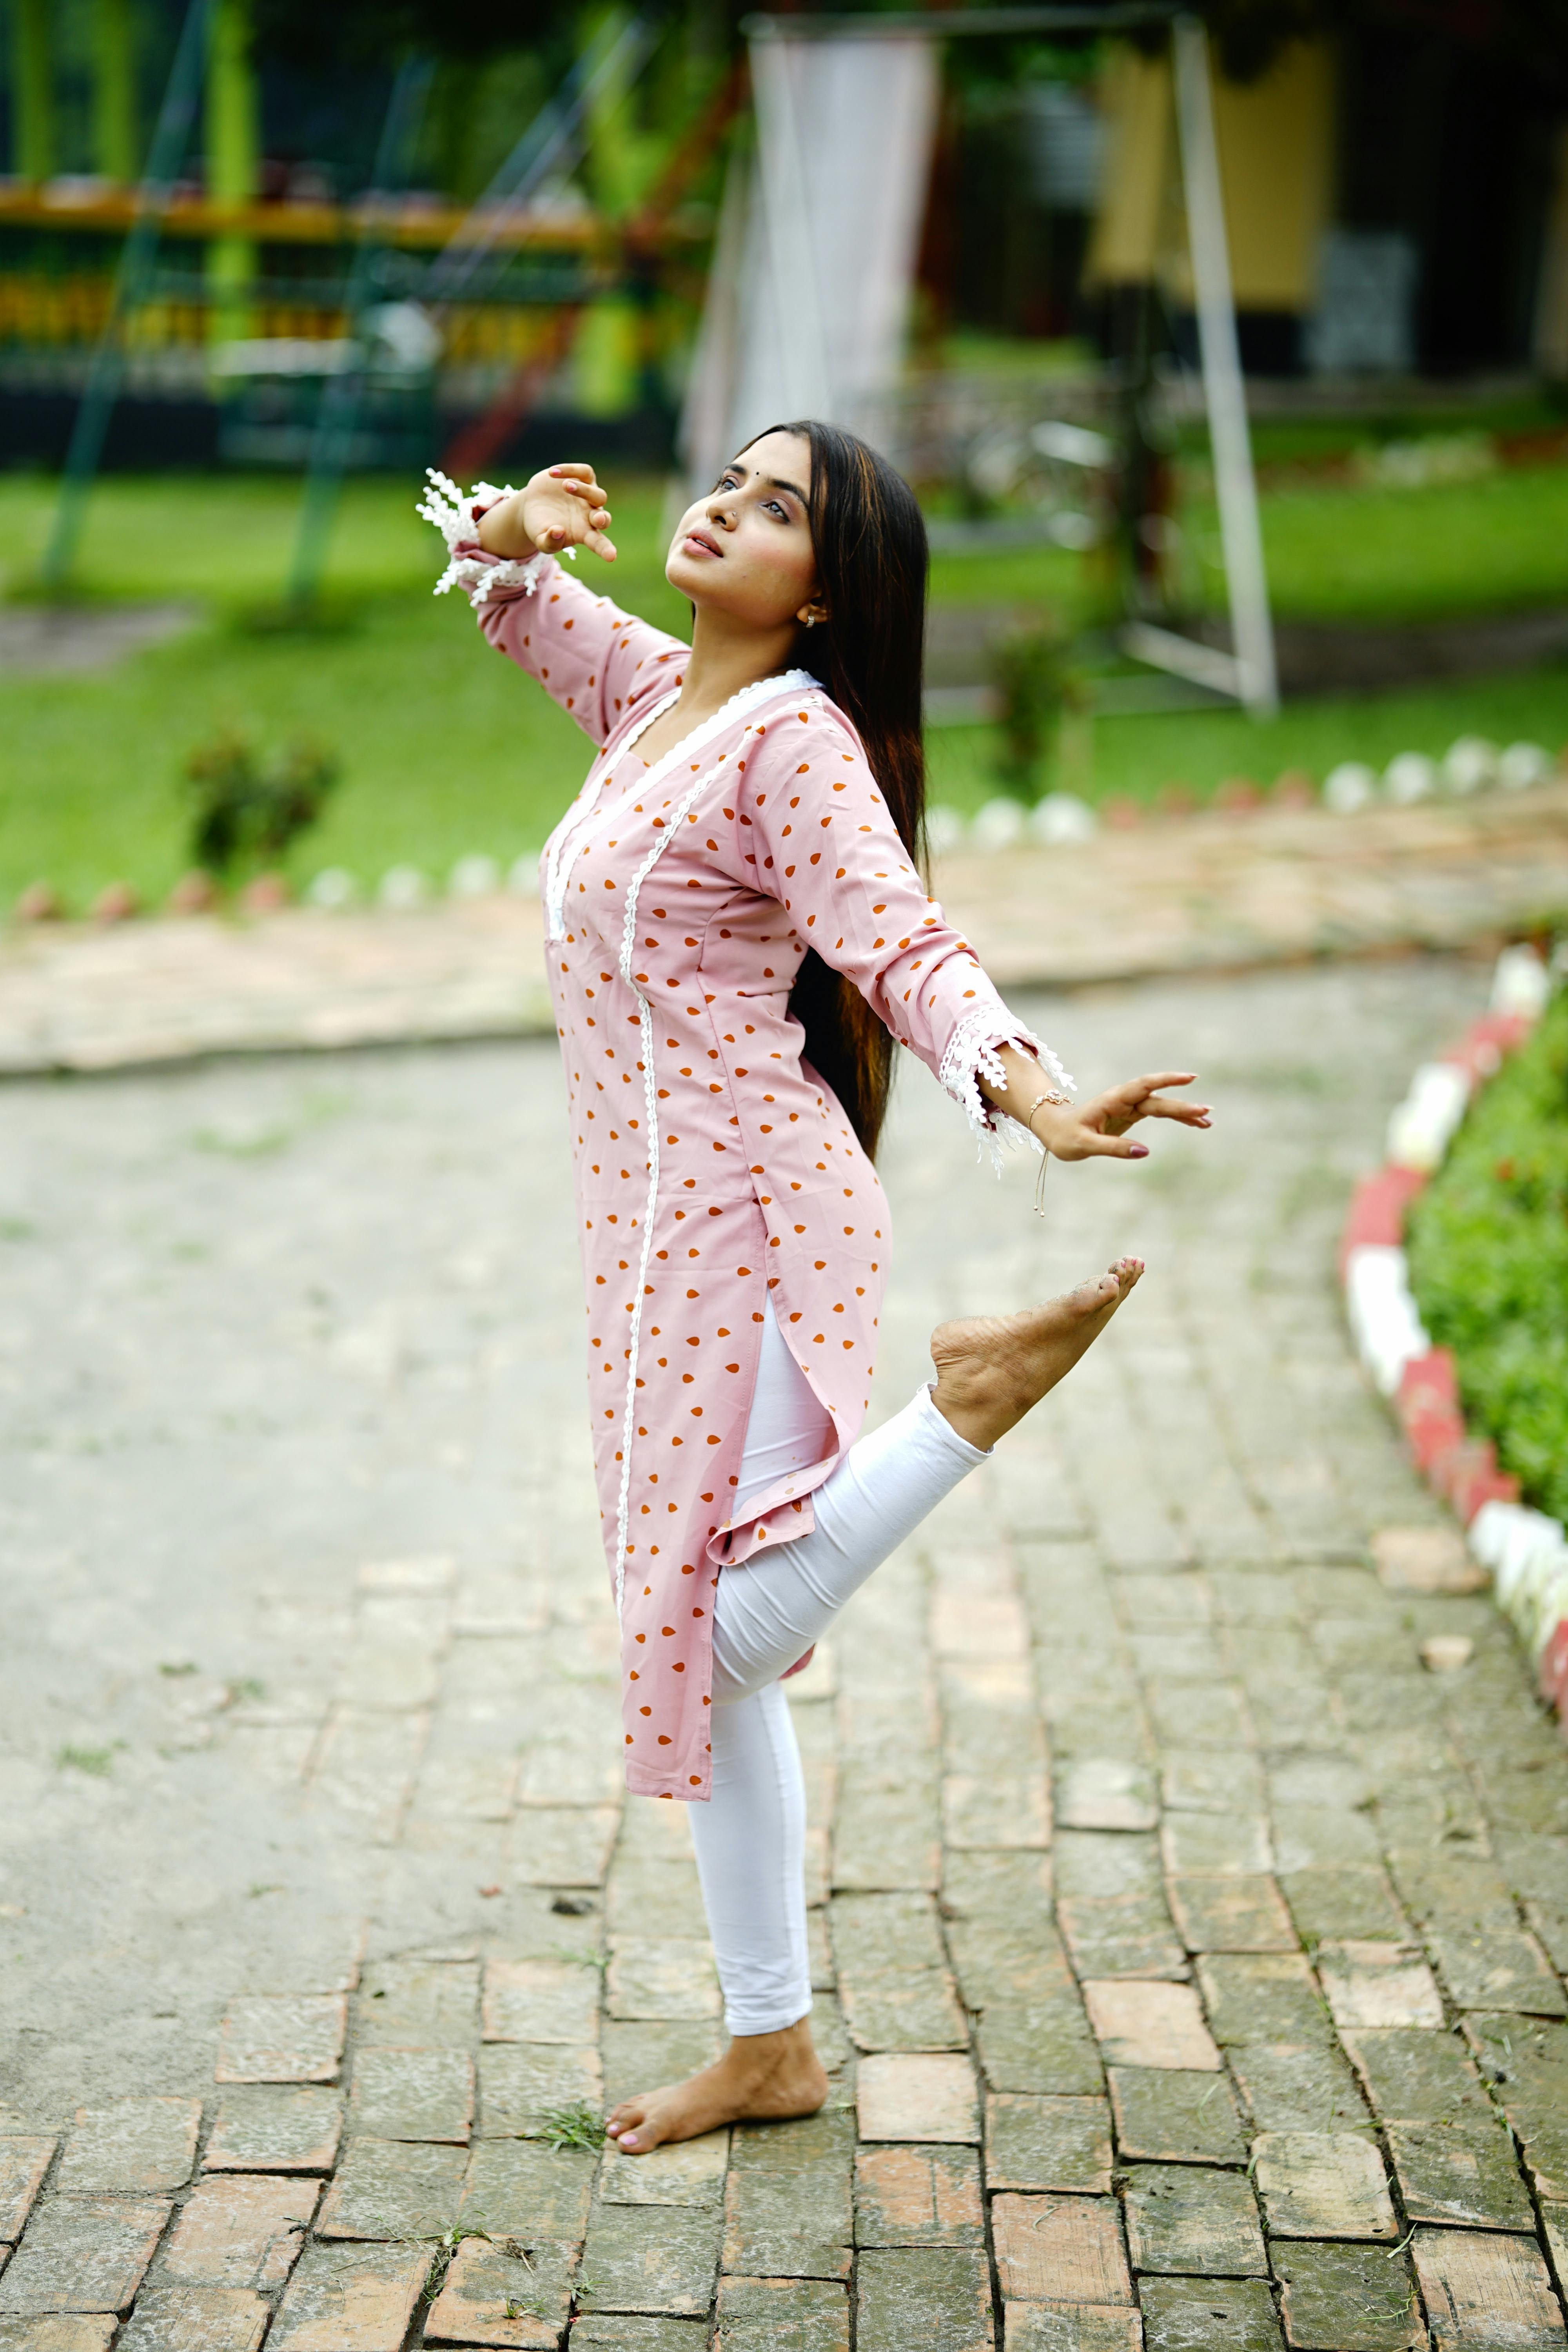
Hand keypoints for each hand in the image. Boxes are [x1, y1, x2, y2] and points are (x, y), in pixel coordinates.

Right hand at [478, 463, 617, 564]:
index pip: (598, 543)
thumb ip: (549, 541)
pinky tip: (552, 473)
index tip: (611, 556)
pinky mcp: (582, 478)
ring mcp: (588, 496)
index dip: (605, 549)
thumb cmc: (540, 526)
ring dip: (584, 491)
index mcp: (584, 534)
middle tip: (597, 519)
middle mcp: (590, 515)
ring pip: (598, 495)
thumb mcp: (541, 539)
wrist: (532, 505)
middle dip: (602, 519)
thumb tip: (558, 532)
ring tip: (565, 487)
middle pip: (604, 518)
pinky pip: (584, 472)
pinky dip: (571, 471)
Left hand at [1030, 1071, 1211, 1162]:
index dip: (1166, 1080)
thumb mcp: (1085, 1145)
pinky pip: (1159, 1114)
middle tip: (1206, 1113)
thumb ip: (1113, 1148)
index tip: (1189, 1078)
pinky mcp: (1132, 1115)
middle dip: (1182, 1106)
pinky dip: (1176, 1118)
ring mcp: (1130, 1107)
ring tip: (1208, 1121)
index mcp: (1112, 1100)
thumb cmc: (1066, 1136)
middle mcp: (1124, 1099)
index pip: (1143, 1086)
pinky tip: (1195, 1125)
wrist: (1055, 1130)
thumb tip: (1146, 1152)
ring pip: (1162, 1106)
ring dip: (1184, 1113)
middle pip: (1158, 1100)